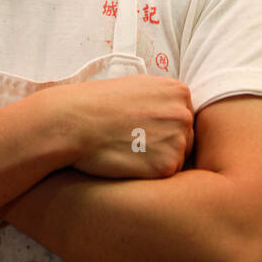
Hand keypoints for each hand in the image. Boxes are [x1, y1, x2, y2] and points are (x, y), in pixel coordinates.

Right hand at [41, 76, 194, 179]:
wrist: (74, 122)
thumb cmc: (98, 104)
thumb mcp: (136, 86)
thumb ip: (161, 98)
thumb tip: (175, 110)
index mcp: (178, 91)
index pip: (185, 117)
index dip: (164, 126)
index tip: (142, 128)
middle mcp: (183, 114)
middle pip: (187, 139)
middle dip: (165, 144)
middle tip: (134, 142)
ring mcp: (177, 140)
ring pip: (179, 158)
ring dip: (158, 159)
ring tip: (129, 149)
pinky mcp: (167, 165)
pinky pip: (167, 175)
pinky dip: (149, 173)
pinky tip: (129, 161)